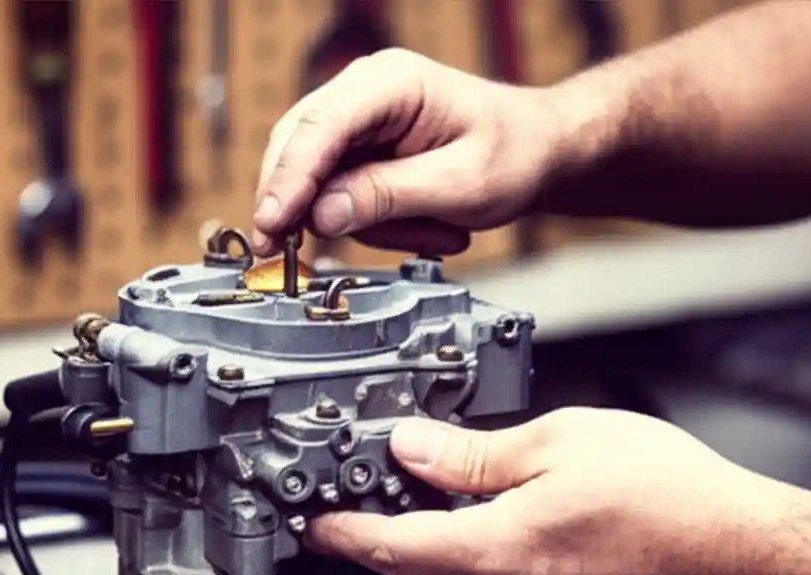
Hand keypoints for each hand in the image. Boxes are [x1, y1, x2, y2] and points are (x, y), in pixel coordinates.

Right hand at [252, 48, 562, 256]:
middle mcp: (365, 92)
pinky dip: (375, 224)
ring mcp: (360, 121)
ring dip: (367, 224)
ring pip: (317, 181)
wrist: (538, 150)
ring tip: (433, 230)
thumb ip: (387, 197)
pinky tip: (425, 225)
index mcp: (391, 83)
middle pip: (297, 148)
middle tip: (289, 255)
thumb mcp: (459, 183)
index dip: (289, 178)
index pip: (319, 127)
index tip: (272, 223)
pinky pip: (339, 196)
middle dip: (300, 207)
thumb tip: (322, 215)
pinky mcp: (361, 151)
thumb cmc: (514, 152)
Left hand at [309, 408, 795, 574]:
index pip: (393, 549)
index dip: (345, 535)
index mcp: (498, 550)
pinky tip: (482, 520)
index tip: (317, 525)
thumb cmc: (665, 496)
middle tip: (353, 508)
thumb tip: (416, 449)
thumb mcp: (557, 443)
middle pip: (416, 572)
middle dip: (377, 542)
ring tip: (412, 504)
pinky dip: (470, 555)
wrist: (737, 547)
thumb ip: (475, 453)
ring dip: (424, 548)